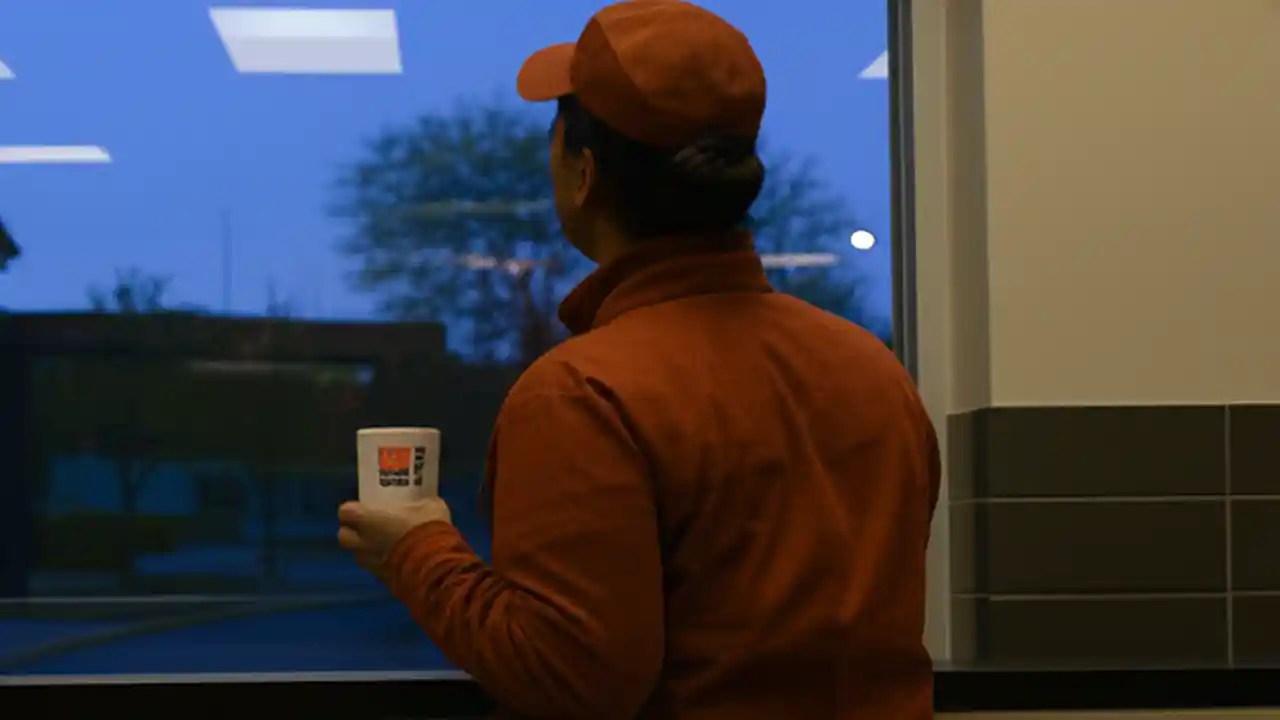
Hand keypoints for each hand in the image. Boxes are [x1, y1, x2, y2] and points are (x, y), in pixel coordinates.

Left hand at [337, 498, 452, 580]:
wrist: (434, 566)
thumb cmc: (426, 529)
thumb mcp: (431, 507)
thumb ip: (423, 503)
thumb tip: (428, 500)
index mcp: (367, 519)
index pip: (345, 512)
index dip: (352, 510)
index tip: (364, 507)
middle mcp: (362, 542)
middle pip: (344, 536)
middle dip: (353, 531)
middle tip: (370, 526)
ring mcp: (370, 563)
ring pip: (359, 554)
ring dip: (367, 549)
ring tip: (385, 544)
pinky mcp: (381, 579)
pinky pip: (375, 568)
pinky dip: (382, 563)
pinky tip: (399, 559)